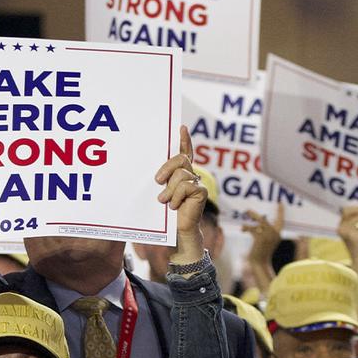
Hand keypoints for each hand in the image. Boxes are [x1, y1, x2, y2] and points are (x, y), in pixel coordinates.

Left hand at [155, 126, 205, 266]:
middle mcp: (192, 174)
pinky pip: (186, 186)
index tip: (181, 127)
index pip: (184, 152)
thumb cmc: (166, 212)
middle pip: (180, 159)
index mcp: (181, 172)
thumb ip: (163, 180)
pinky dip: (176, 197)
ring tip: (165, 202)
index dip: (184, 139)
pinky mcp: (201, 192)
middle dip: (167, 167)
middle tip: (157, 181)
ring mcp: (197, 183)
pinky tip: (174, 206)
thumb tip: (156, 174)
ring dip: (169, 190)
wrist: (178, 230)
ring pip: (180, 174)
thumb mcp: (162, 191)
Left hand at [241, 205, 283, 269]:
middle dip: (254, 214)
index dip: (281, 212)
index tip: (280, 203)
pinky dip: (246, 228)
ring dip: (249, 219)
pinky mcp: (260, 239)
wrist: (259, 263)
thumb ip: (266, 231)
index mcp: (278, 235)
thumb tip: (260, 219)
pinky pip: (252, 229)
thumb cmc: (262, 251)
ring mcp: (267, 236)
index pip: (281, 221)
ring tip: (243, 218)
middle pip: (264, 219)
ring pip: (258, 223)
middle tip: (247, 210)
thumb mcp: (267, 240)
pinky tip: (243, 229)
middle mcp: (274, 234)